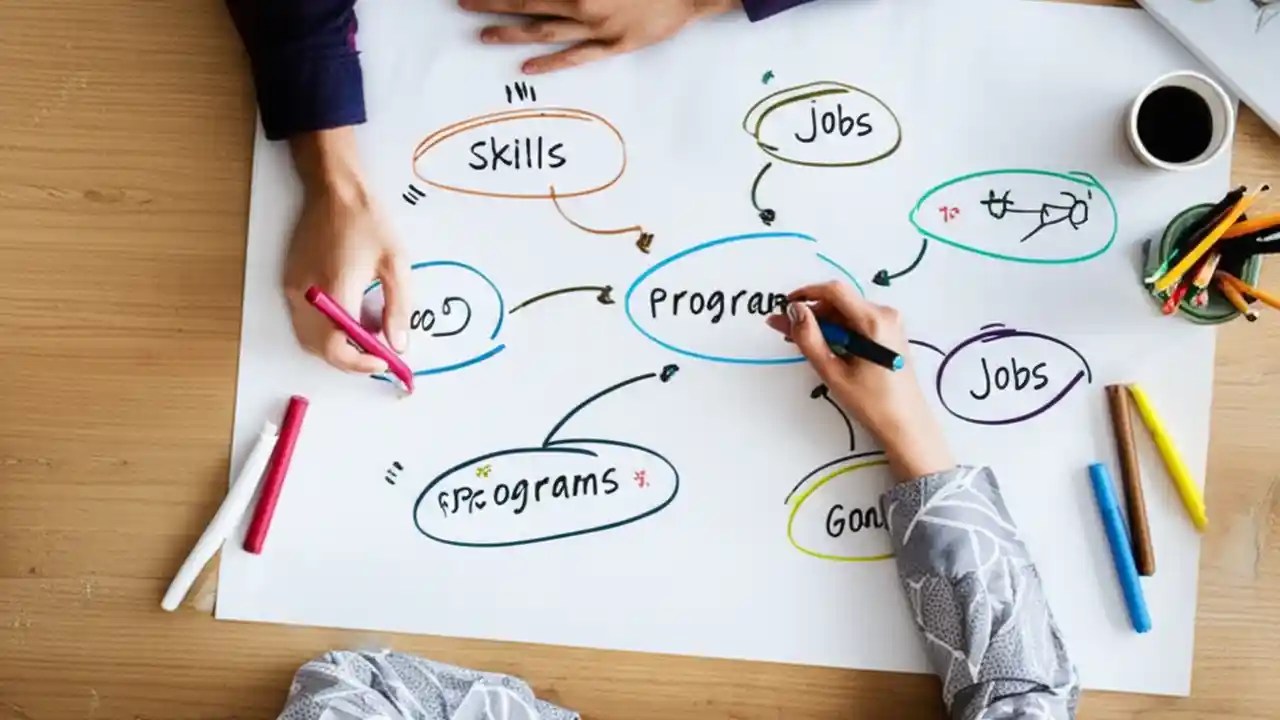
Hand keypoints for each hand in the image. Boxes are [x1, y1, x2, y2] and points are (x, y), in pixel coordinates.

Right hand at [283, 128, 409, 373]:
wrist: (334, 189)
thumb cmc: (368, 221)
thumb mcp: (395, 264)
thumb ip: (398, 309)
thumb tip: (399, 345)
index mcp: (334, 289)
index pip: (337, 347)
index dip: (360, 363)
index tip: (384, 361)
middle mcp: (305, 294)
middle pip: (320, 350)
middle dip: (350, 359)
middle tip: (378, 354)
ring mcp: (292, 289)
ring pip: (308, 339)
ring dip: (336, 348)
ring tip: (366, 336)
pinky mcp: (288, 282)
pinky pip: (303, 322)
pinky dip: (325, 332)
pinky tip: (349, 318)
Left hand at [462, 0, 739, 73]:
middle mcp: (584, 4)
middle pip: (528, 4)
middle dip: (493, 4)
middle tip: (464, 4)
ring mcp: (599, 28)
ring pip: (545, 32)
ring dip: (512, 33)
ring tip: (483, 35)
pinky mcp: (616, 46)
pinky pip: (576, 57)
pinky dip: (550, 63)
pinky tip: (526, 67)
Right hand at [767, 282, 954, 480]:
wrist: (907, 425)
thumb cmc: (872, 403)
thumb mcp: (833, 372)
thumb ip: (809, 338)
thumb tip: (793, 311)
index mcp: (874, 321)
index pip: (834, 291)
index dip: (806, 293)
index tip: (785, 306)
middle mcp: (885, 315)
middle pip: (840, 302)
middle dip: (812, 313)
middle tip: (786, 331)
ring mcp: (890, 323)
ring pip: (847, 312)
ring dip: (823, 324)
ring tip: (804, 344)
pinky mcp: (889, 334)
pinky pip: (857, 322)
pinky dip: (838, 330)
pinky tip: (826, 348)